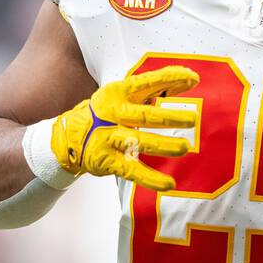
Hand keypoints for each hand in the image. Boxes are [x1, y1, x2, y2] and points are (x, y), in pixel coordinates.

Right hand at [51, 66, 198, 189]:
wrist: (68, 137)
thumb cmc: (106, 113)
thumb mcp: (124, 95)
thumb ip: (154, 88)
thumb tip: (188, 79)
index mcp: (119, 93)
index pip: (147, 83)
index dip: (170, 79)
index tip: (193, 79)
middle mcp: (113, 114)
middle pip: (144, 115)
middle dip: (170, 117)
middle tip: (193, 119)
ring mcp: (109, 138)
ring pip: (139, 142)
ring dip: (163, 145)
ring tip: (184, 147)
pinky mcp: (108, 161)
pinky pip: (132, 171)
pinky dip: (151, 179)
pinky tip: (169, 183)